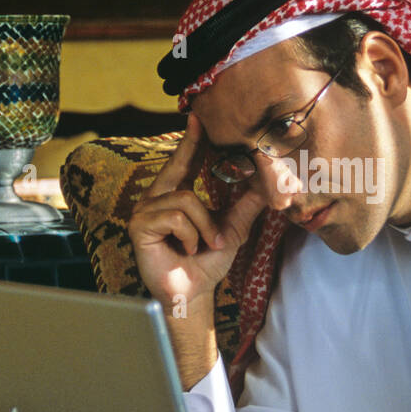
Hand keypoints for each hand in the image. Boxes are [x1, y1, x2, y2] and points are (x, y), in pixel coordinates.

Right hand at [127, 112, 266, 309]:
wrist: (194, 294)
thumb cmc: (207, 262)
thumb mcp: (233, 228)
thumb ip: (248, 203)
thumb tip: (272, 183)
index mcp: (173, 195)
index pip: (183, 162)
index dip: (190, 141)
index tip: (197, 118)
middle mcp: (154, 198)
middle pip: (180, 168)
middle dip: (195, 156)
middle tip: (203, 142)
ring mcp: (143, 211)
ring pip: (186, 200)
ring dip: (205, 227)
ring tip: (206, 245)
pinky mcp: (138, 226)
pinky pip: (176, 217)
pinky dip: (191, 235)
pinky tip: (187, 250)